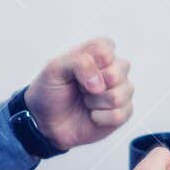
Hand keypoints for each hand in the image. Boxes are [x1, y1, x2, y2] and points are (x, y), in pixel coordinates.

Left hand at [24, 37, 132, 151]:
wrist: (46, 122)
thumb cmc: (51, 92)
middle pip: (119, 70)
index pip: (105, 47)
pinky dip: (101, 118)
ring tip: (86, 101)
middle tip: (80, 88)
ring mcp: (120, 91)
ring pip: (120, 95)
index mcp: (97, 53)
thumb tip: (100, 82)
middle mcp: (113, 69)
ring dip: (96, 102)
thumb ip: (79, 62)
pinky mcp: (123, 112)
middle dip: (93, 84)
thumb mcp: (54, 69)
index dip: (90, 63)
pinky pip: (120, 114)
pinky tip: (93, 115)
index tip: (75, 72)